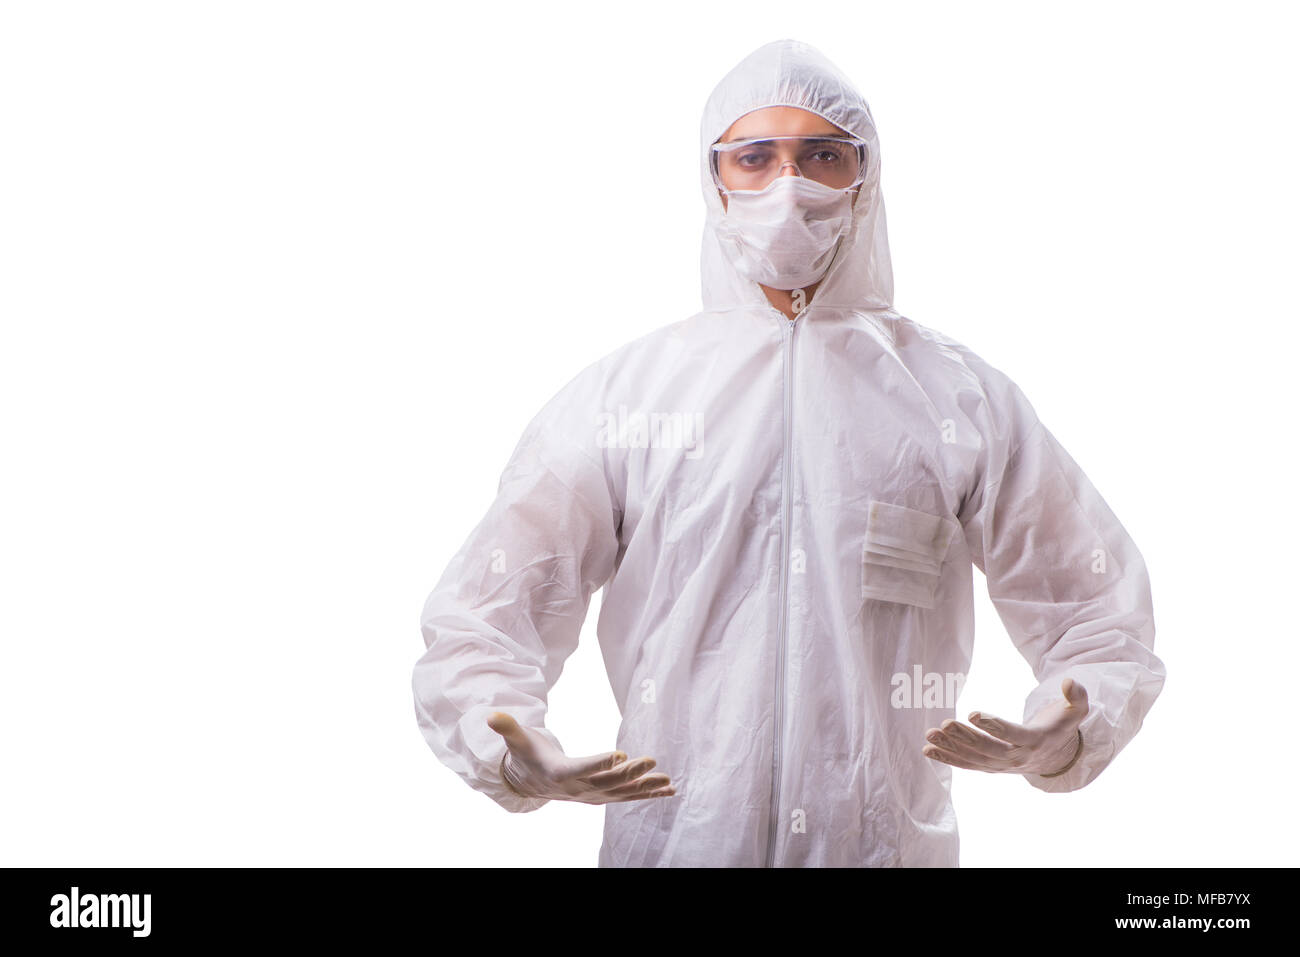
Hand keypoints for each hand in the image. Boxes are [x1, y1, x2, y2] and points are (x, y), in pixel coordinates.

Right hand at [487, 712, 676, 803]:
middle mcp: (578, 788)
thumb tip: (491, 715)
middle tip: (650, 760)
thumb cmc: (527, 755)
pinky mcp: (601, 795)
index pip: (580, 769)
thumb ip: (508, 728)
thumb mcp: (517, 740)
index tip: (619, 755)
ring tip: (667, 782)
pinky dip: (648, 794)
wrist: (529, 782)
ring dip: (645, 787)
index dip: (599, 763)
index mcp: (559, 773)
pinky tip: (669, 790)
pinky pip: (627, 797)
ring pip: (621, 792)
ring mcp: (591, 795)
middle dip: (630, 773)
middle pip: (606, 782)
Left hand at [921, 677, 1088, 775]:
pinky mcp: (991, 768)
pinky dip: (948, 759)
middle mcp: (1018, 757)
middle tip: (943, 724)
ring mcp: (1003, 766)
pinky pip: (968, 765)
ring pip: (974, 759)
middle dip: (965, 738)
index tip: (973, 713)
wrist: (1056, 755)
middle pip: (989, 749)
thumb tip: (1069, 682)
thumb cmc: (1061, 725)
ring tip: (929, 736)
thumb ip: (1075, 695)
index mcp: (1036, 740)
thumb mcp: (1075, 710)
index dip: (994, 725)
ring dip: (950, 748)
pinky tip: (928, 751)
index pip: (1013, 734)